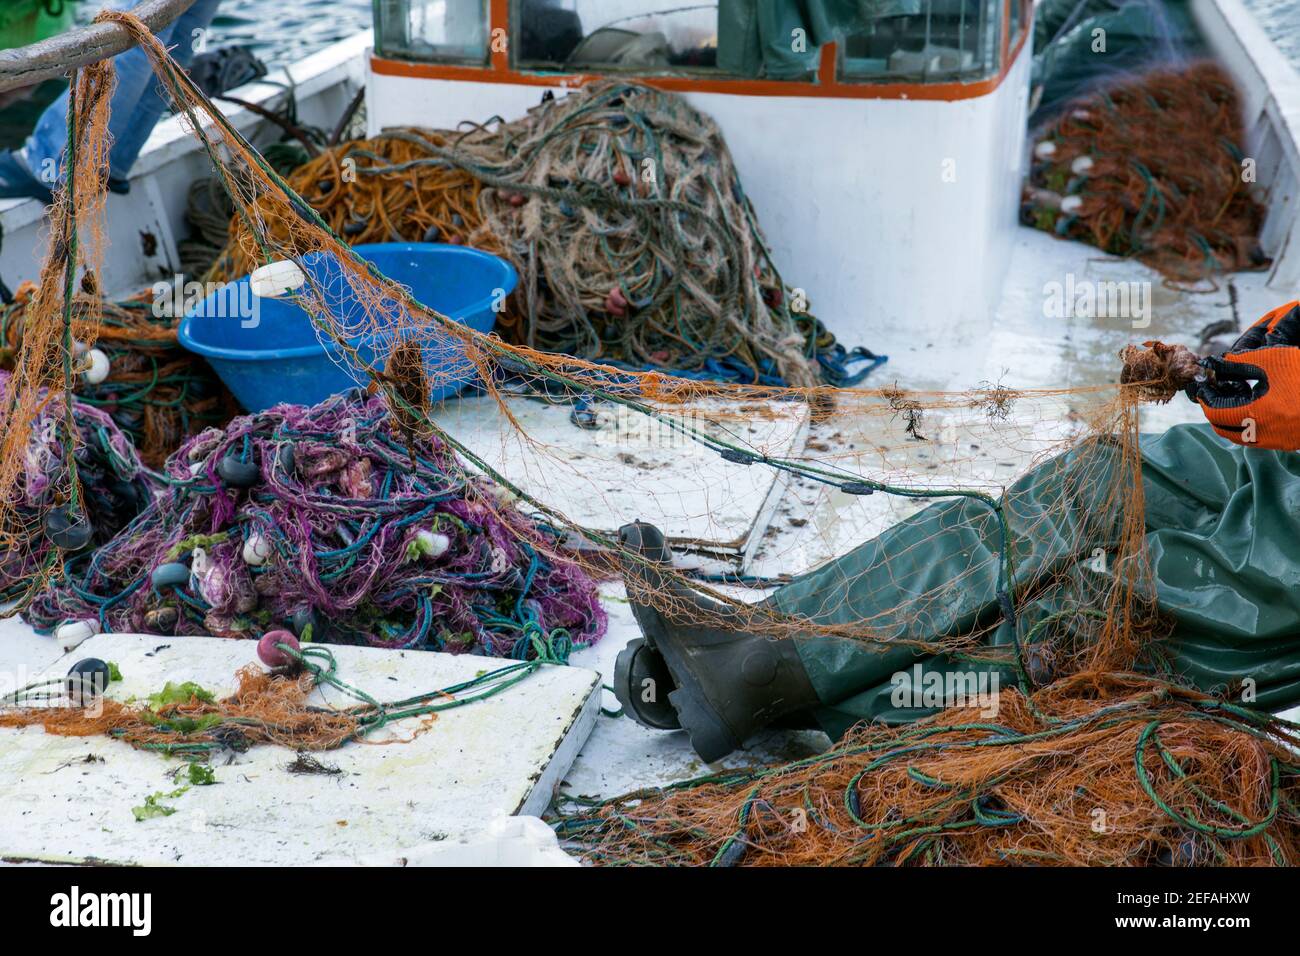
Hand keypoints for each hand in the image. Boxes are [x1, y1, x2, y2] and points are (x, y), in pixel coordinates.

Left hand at [1192, 300, 1299, 449]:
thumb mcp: (1271, 361)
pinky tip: (1253, 406)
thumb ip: (1238, 364)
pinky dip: (1247, 425)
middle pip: (1222, 429)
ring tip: (1232, 399)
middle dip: (1213, 411)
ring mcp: (1276, 441)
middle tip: (1215, 394)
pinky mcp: (1287, 443)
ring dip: (1229, 421)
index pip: (1214, 413)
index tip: (1204, 387)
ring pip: (1239, 437)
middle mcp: (1263, 434)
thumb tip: (1215, 363)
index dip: (1205, 399)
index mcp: (1256, 415)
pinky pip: (1256, 438)